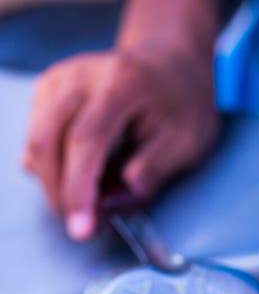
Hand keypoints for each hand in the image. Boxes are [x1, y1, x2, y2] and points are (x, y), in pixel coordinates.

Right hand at [23, 48, 219, 239]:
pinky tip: (79, 178)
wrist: (169, 64)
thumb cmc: (182, 107)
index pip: (86, 140)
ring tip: (87, 204)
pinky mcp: (48, 90)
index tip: (81, 229)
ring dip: (54, 184)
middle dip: (60, 194)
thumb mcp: (187, 144)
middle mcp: (81, 75)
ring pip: (35, 143)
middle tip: (85, 226)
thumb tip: (114, 203)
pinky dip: (50, 168)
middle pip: (47, 140)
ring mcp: (59, 80)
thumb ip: (152, 173)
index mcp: (122, 84)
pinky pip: (35, 139)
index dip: (79, 188)